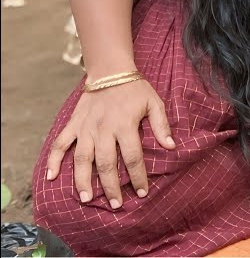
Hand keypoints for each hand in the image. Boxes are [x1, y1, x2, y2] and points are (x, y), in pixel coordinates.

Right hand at [46, 79, 175, 208]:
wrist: (110, 71)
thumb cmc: (135, 89)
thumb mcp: (155, 103)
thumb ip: (162, 125)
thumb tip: (172, 147)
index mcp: (125, 125)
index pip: (132, 157)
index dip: (137, 177)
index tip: (142, 192)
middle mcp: (103, 129)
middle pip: (106, 164)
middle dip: (110, 187)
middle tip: (116, 205)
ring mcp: (85, 128)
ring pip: (81, 159)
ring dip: (83, 180)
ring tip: (87, 199)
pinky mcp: (73, 125)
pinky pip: (59, 144)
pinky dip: (53, 160)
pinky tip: (51, 177)